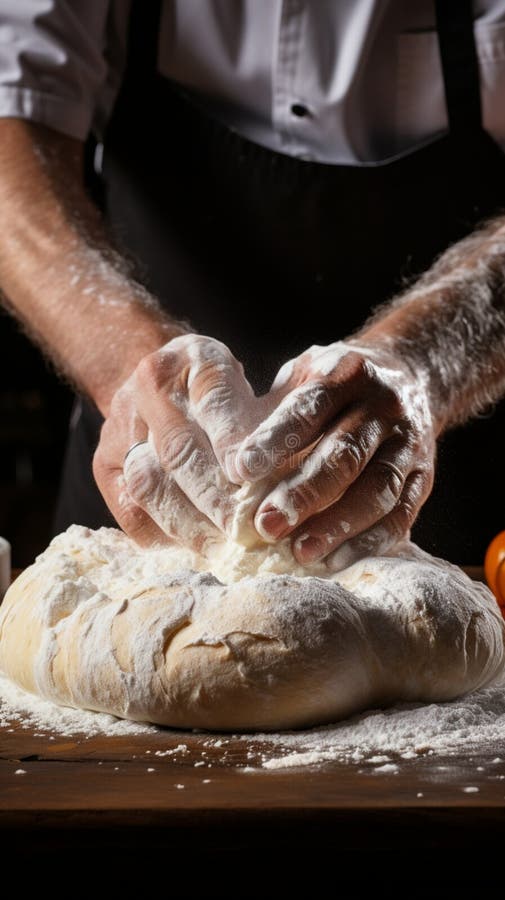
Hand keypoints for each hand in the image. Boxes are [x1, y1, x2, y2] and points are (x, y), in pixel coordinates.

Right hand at [93, 334, 263, 551]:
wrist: (163, 380)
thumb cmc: (229, 395)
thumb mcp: (257, 390)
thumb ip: (280, 423)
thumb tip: (310, 474)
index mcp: (197, 357)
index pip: (215, 401)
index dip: (233, 441)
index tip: (252, 477)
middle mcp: (152, 385)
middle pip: (179, 450)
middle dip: (215, 497)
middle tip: (246, 530)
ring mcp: (121, 424)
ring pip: (150, 484)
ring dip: (189, 523)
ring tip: (224, 549)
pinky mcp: (104, 463)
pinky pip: (129, 509)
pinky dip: (163, 534)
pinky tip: (193, 550)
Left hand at [230, 342, 435, 569]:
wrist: (409, 378)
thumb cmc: (332, 388)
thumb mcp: (301, 378)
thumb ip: (269, 414)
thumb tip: (227, 465)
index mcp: (347, 373)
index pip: (309, 407)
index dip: (274, 440)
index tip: (240, 470)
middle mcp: (384, 406)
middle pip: (345, 454)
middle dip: (304, 493)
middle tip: (265, 525)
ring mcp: (408, 443)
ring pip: (377, 489)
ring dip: (337, 524)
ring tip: (300, 551)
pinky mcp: (424, 477)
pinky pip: (400, 514)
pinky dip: (369, 541)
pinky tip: (336, 560)